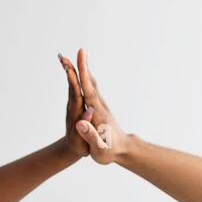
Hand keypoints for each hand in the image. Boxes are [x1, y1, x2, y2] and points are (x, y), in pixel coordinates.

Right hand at [60, 47, 127, 164]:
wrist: (123, 149)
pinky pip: (90, 88)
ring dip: (84, 69)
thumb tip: (80, 123)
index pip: (89, 93)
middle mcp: (99, 105)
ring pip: (91, 83)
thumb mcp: (99, 148)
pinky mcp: (98, 106)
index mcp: (98, 114)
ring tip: (78, 55)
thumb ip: (91, 135)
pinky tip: (82, 71)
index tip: (81, 63)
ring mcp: (99, 105)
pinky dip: (85, 77)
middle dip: (84, 66)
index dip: (84, 78)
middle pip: (90, 83)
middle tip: (80, 50)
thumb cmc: (110, 151)